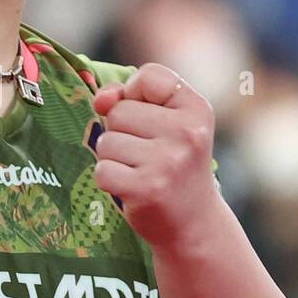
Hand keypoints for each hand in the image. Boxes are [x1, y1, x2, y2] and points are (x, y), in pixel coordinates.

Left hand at [91, 63, 216, 249]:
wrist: (192, 222)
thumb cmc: (172, 164)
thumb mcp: (165, 123)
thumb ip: (129, 97)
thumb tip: (100, 100)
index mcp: (197, 109)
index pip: (149, 75)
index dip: (135, 93)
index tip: (150, 117)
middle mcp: (187, 133)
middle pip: (119, 111)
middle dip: (122, 132)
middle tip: (148, 155)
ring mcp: (168, 162)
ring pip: (107, 141)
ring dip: (114, 158)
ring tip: (141, 171)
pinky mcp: (147, 188)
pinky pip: (102, 170)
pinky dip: (109, 180)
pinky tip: (132, 188)